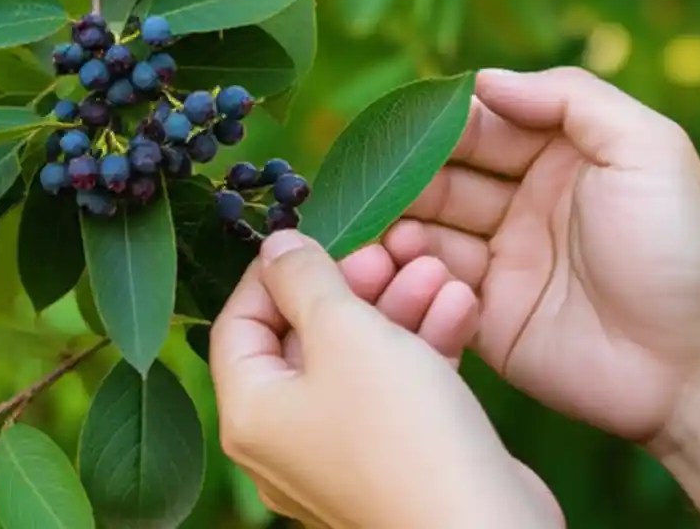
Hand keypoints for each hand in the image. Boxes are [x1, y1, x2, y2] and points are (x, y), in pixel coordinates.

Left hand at [210, 231, 561, 528]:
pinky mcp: (396, 463)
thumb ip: (306, 281)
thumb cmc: (403, 434)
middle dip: (353, 286)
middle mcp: (285, 440)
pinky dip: (423, 348)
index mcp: (250, 413)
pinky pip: (396, 392)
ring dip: (397, 308)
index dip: (275, 274)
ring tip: (437, 269)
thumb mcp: (347, 333)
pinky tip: (460, 305)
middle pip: (304, 340)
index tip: (318, 236)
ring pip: (358, 362)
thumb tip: (277, 246)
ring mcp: (341, 456)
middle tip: (389, 249)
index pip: (239, 324)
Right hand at [380, 68, 699, 448]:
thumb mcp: (647, 150)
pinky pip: (430, 287)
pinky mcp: (485, 316)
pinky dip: (407, 275)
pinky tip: (396, 265)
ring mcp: (502, 262)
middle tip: (368, 182)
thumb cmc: (682, 251)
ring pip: (426, 231)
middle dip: (404, 177)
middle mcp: (524, 205)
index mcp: (560, 159)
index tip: (396, 130)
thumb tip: (480, 80)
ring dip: (397, 226)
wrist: (693, 366)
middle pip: (442, 179)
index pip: (480, 127)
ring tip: (385, 231)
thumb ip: (570, 96)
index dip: (437, 127)